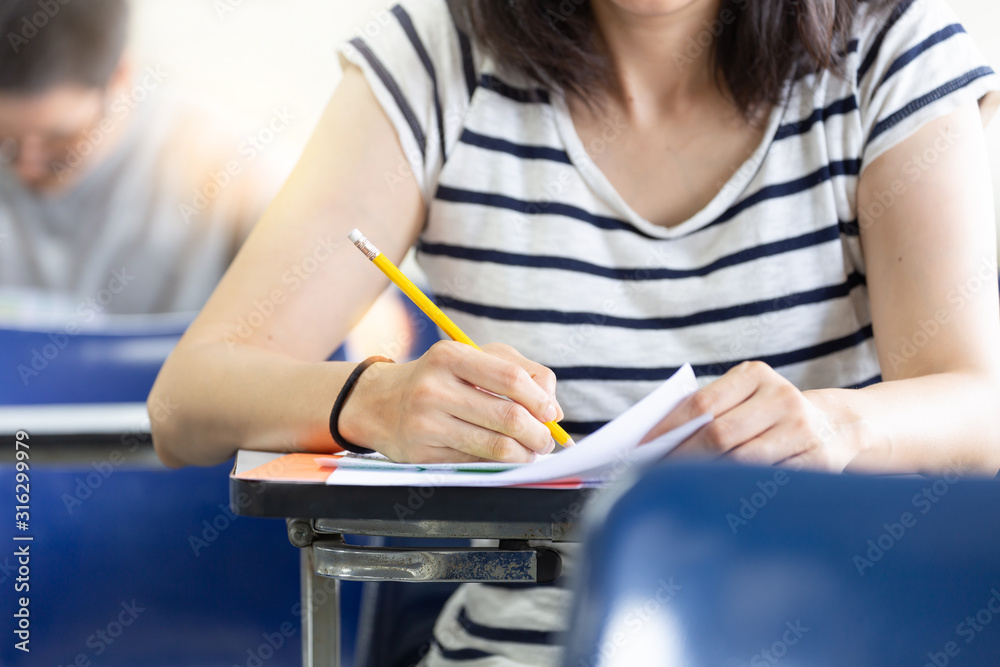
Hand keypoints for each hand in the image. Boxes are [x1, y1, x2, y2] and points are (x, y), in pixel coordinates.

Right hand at [339, 341, 564, 462]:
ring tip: (532, 452)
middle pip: (507, 417)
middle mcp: (434, 387)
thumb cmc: (440, 377)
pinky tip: (505, 458)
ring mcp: (425, 422)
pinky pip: (474, 461)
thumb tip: (553, 410)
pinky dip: (498, 463)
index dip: (539, 400)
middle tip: (547, 441)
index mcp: (450, 356)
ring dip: (523, 454)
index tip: (551, 415)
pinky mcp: (421, 452)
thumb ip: (521, 371)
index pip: (511, 378)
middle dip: (537, 434)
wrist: (379, 402)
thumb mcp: (474, 358)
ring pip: (494, 446)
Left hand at [642, 361, 865, 470]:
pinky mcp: (816, 461)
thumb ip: (708, 410)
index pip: (701, 403)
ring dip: (706, 478)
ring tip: (680, 488)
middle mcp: (781, 398)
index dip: (667, 428)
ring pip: (740, 461)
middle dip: (682, 458)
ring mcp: (801, 430)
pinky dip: (738, 491)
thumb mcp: (746, 397)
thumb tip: (656, 440)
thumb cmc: (771, 413)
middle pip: (718, 434)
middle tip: (656, 476)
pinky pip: (765, 481)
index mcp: (756, 375)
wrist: (838, 425)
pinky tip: (718, 497)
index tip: (641, 448)